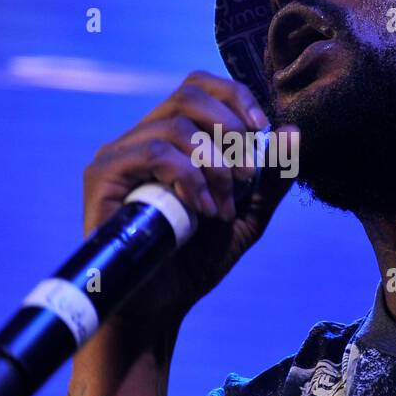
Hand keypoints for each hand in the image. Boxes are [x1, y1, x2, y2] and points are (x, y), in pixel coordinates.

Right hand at [81, 71, 296, 342]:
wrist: (159, 307)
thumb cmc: (194, 262)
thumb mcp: (246, 216)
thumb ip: (269, 178)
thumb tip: (293, 131)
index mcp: (172, 140)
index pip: (200, 87)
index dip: (235, 97)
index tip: (262, 129)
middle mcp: (142, 139)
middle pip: (188, 94)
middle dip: (230, 130)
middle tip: (247, 177)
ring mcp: (119, 155)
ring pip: (175, 126)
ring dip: (213, 165)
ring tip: (222, 207)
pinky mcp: (103, 175)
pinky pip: (153, 152)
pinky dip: (188, 176)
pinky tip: (201, 210)